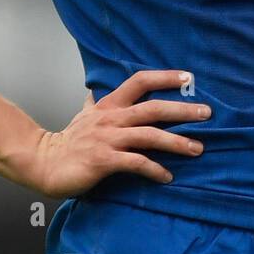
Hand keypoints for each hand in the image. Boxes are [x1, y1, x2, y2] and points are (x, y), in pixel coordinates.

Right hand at [29, 69, 209, 197]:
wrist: (46, 163)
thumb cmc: (69, 141)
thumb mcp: (82, 115)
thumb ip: (93, 103)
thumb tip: (93, 91)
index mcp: (109, 104)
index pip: (139, 81)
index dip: (164, 77)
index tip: (188, 77)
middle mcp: (111, 118)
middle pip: (152, 108)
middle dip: (182, 110)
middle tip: (207, 113)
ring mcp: (108, 139)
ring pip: (148, 136)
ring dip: (176, 142)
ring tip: (197, 149)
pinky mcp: (104, 160)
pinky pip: (135, 163)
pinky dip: (154, 169)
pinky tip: (167, 176)